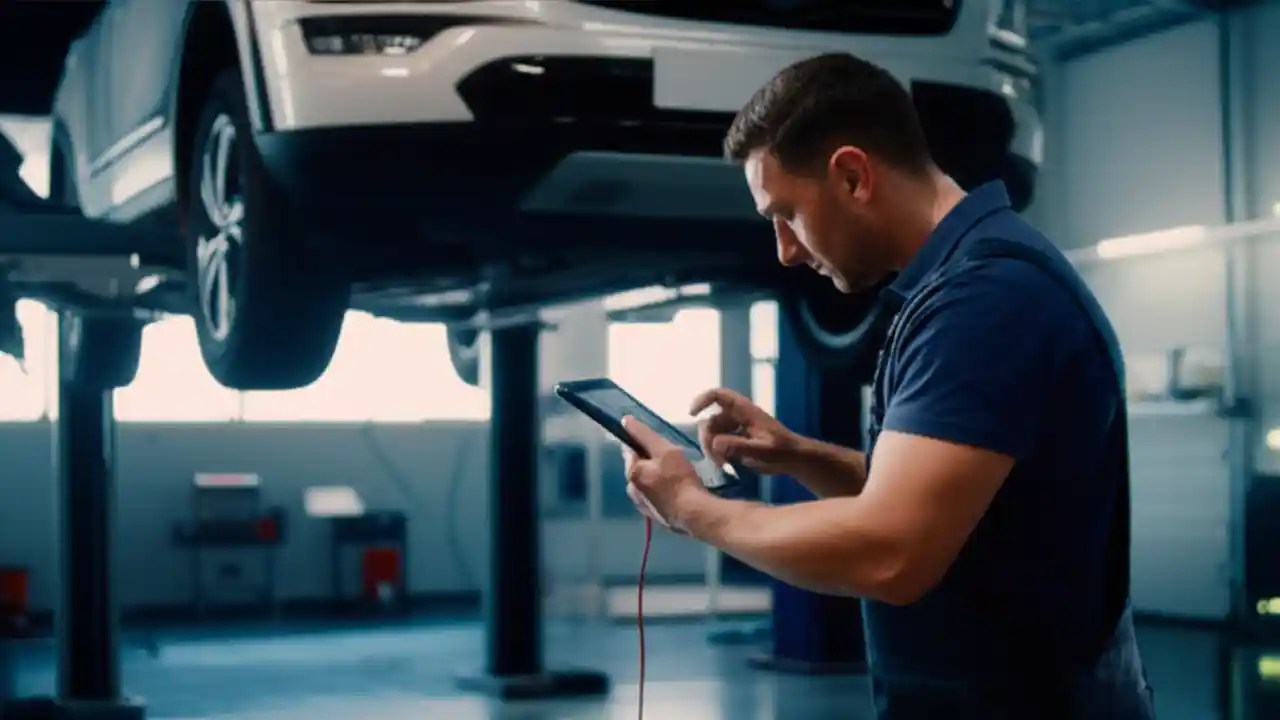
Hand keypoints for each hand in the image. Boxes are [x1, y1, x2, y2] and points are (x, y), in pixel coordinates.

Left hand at [621, 416, 707, 534]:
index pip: (629, 449)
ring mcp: (643, 505)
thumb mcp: (665, 449)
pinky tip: (677, 491)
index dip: (642, 442)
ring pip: (647, 482)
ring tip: (677, 475)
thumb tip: (625, 420)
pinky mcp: (655, 516)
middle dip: (651, 461)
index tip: (659, 442)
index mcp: (632, 472)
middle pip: (639, 467)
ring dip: (657, 476)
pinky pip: (656, 496)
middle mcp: (632, 490)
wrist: (694, 514)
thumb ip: (644, 435)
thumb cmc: (679, 479)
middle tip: (673, 458)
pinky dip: (663, 491)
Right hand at [690, 388, 802, 474]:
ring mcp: (735, 428)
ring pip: (712, 434)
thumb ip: (739, 446)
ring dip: (712, 449)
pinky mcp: (735, 439)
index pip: (718, 395)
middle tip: (716, 459)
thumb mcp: (761, 450)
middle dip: (708, 439)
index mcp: (744, 410)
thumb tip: (715, 443)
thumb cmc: (781, 451)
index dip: (702, 400)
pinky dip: (717, 453)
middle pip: (710, 421)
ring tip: (723, 464)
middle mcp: (737, 416)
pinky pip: (718, 443)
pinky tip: (725, 464)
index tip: (692, 414)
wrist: (794, 458)